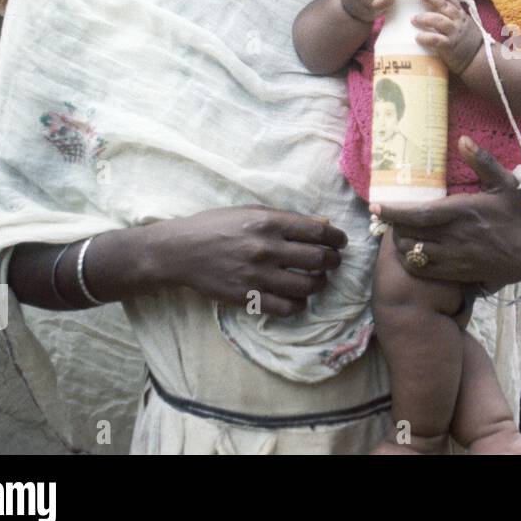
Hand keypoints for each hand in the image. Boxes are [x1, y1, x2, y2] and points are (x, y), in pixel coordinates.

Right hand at [156, 206, 346, 316]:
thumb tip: (324, 225)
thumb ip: (287, 219)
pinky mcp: (247, 297)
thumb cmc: (216, 226)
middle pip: (318, 259)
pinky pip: (286, 307)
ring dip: (320, 283)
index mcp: (268, 222)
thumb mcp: (251, 212)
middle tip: (333, 262)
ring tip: (318, 280)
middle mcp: (266, 248)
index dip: (336, 238)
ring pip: (307, 285)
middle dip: (333, 261)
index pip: (317, 232)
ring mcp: (257, 275)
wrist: (180, 251)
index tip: (340, 242)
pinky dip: (299, 304)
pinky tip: (298, 298)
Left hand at [371, 136, 520, 285]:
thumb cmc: (512, 217)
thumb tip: (463, 139)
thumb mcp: (504, 184)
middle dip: (393, 225)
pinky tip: (411, 250)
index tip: (376, 206)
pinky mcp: (453, 272)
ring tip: (399, 231)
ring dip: (399, 242)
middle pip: (408, 234)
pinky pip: (421, 269)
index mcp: (463, 211)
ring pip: (411, 252)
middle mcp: (454, 236)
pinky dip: (409, 259)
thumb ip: (483, 161)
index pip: (419, 214)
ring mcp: (452, 257)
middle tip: (390, 216)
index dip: (393, 212)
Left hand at [412, 0, 483, 73]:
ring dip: (425, 18)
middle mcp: (458, 22)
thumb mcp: (465, 26)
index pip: (451, 0)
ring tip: (414, 18)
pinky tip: (418, 37)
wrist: (479, 60)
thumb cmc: (469, 44)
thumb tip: (437, 12)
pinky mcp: (450, 46)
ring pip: (439, 21)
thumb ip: (454, 18)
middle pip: (444, 6)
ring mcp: (454, 33)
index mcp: (461, 16)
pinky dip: (426, 37)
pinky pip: (436, 39)